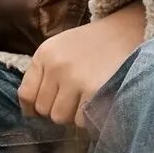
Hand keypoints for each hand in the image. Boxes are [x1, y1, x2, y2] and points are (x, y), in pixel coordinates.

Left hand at [19, 3, 146, 125]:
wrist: (127, 32)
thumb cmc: (93, 45)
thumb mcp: (61, 49)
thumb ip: (44, 75)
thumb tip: (31, 113)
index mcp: (45, 54)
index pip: (26, 95)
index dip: (35, 108)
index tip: (49, 108)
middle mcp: (56, 66)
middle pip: (44, 109)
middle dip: (59, 109)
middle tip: (76, 98)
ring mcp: (75, 79)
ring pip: (61, 118)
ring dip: (74, 114)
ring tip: (87, 98)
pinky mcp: (94, 90)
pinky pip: (81, 120)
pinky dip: (90, 116)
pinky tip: (98, 100)